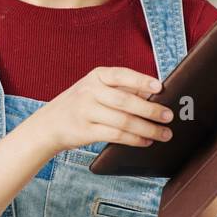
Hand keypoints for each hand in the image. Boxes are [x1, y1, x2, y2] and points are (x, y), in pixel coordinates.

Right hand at [29, 66, 173, 155]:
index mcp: (96, 77)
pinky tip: (146, 141)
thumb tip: (155, 96)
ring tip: (163, 134)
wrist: (48, 125)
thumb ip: (121, 90)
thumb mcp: (95, 89)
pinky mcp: (85, 131)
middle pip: (126, 101)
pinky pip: (116, 136)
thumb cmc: (80, 105)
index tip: (161, 87)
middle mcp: (90, 92)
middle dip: (151, 110)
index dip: (142, 81)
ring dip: (147, 129)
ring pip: (123, 121)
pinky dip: (134, 139)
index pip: (122, 75)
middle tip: (169, 116)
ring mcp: (86, 111)